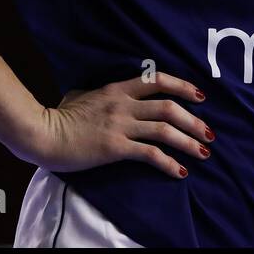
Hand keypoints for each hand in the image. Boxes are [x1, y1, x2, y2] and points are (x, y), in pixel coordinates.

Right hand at [29, 72, 214, 179]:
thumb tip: (109, 94)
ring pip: (165, 130)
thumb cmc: (60, 115)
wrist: (44, 133)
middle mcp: (123, 104)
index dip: (183, 87)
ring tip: (203, 152)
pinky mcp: (115, 148)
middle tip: (209, 132)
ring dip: (188, 142)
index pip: (158, 81)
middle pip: (169, 107)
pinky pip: (150, 154)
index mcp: (117, 88)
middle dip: (194, 120)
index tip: (200, 96)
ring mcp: (120, 125)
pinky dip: (169, 163)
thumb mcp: (84, 95)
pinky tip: (180, 172)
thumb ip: (102, 94)